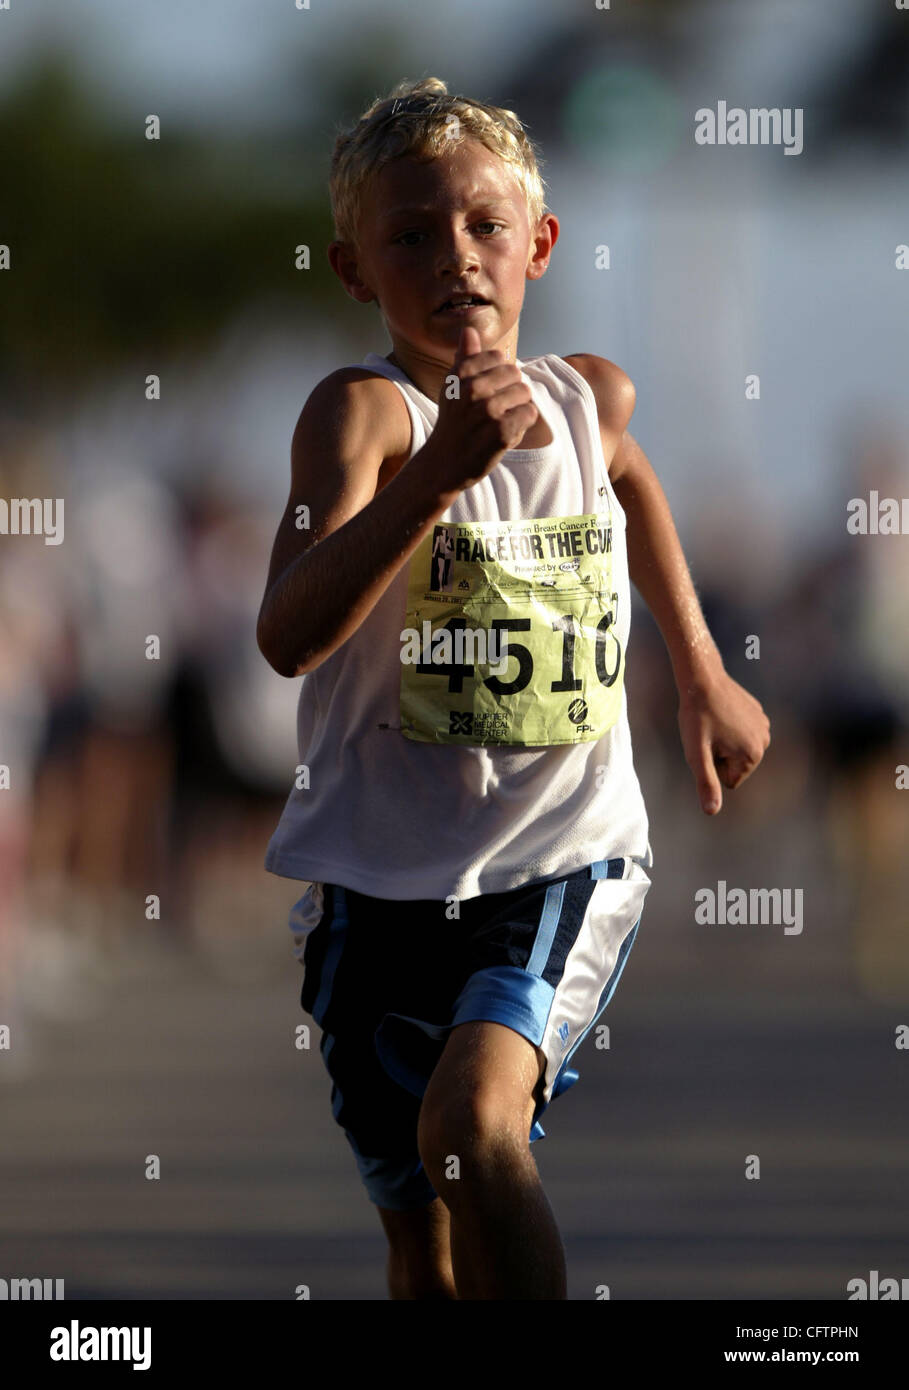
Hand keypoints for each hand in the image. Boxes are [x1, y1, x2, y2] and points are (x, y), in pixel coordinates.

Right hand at [427, 325, 538, 492]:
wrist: (444, 464)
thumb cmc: (453, 423)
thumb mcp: (453, 388)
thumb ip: (464, 358)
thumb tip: (469, 329)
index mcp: (460, 374)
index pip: (499, 357)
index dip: (498, 375)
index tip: (484, 393)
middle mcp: (472, 389)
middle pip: (515, 374)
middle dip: (510, 391)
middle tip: (493, 412)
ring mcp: (488, 411)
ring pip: (525, 393)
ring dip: (517, 409)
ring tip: (498, 423)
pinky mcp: (501, 431)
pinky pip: (529, 414)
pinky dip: (522, 424)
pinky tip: (505, 434)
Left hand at [677, 670, 770, 814]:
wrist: (702, 679)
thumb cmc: (696, 717)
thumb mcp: (696, 755)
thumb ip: (706, 784)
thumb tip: (712, 812)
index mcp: (752, 755)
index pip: (730, 781)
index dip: (713, 766)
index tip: (707, 745)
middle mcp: (764, 741)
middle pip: (737, 766)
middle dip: (720, 755)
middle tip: (709, 733)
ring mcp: (763, 725)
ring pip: (738, 750)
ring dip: (724, 742)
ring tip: (714, 723)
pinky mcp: (758, 712)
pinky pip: (740, 733)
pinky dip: (729, 726)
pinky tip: (720, 711)